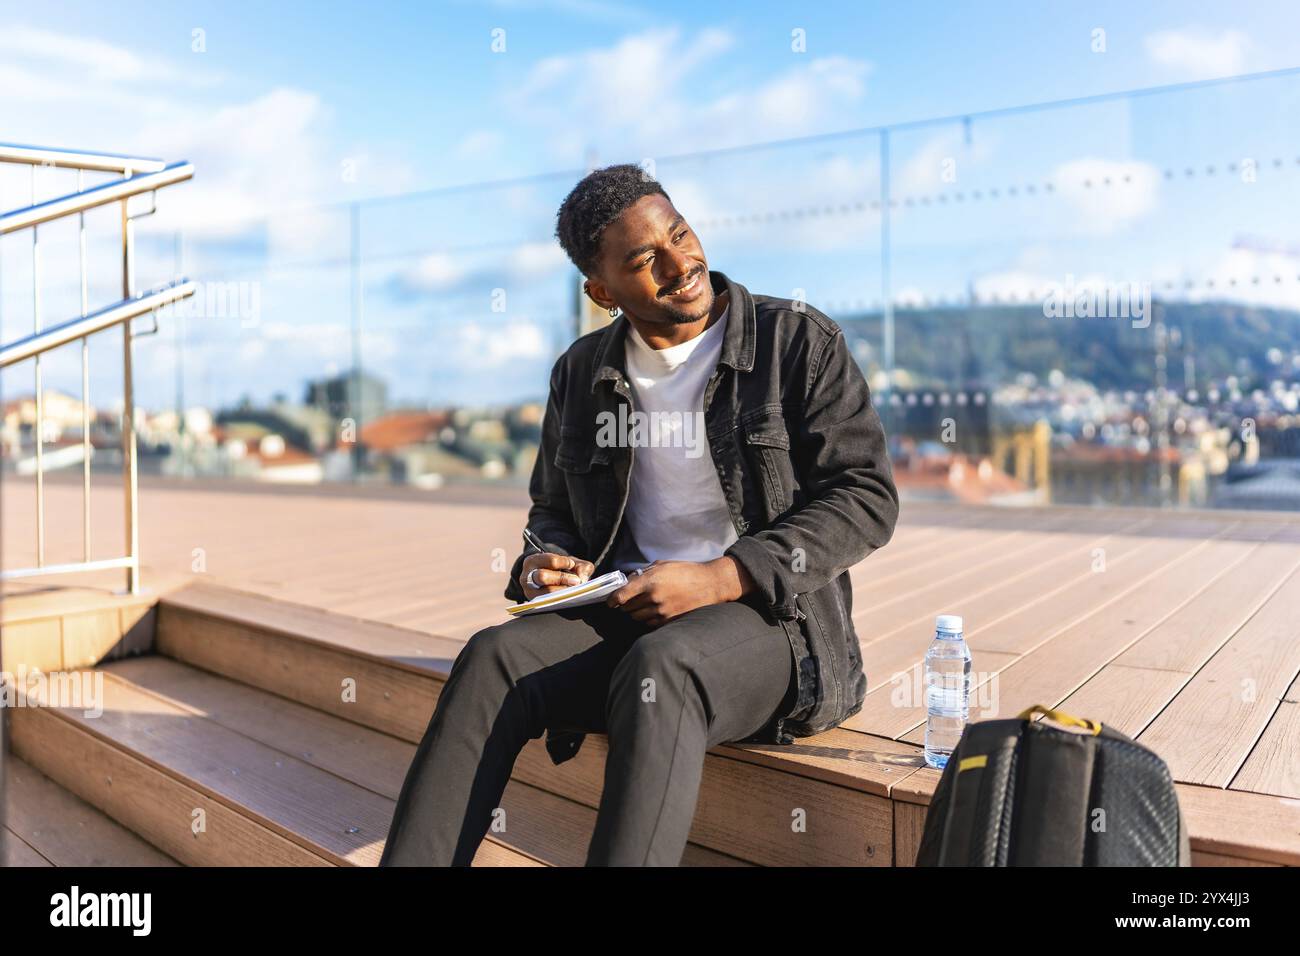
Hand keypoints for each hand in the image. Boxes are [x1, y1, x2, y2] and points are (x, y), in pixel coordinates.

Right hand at [520, 552, 595, 599]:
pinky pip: (549, 604)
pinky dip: (561, 600)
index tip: (571, 564)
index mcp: (532, 562)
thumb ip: (580, 566)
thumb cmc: (560, 569)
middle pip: (542, 576)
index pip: (550, 560)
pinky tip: (569, 598)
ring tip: (573, 590)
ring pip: (545, 593)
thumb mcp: (570, 563)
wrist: (550, 580)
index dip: (563, 562)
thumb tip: (582, 578)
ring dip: (562, 591)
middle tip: (576, 581)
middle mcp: (526, 577)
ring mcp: (530, 593)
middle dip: (561, 578)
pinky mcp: (536, 604)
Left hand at [606, 557, 753, 627]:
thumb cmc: (686, 571)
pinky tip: (654, 610)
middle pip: (627, 608)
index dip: (612, 600)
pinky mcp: (669, 621)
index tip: (610, 602)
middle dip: (625, 604)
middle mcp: (654, 598)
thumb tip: (627, 582)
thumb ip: (643, 574)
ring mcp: (662, 612)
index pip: (622, 595)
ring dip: (636, 612)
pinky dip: (647, 619)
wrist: (710, 584)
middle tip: (629, 599)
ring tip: (644, 604)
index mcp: (651, 581)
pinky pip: (649, 624)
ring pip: (637, 618)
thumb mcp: (663, 565)